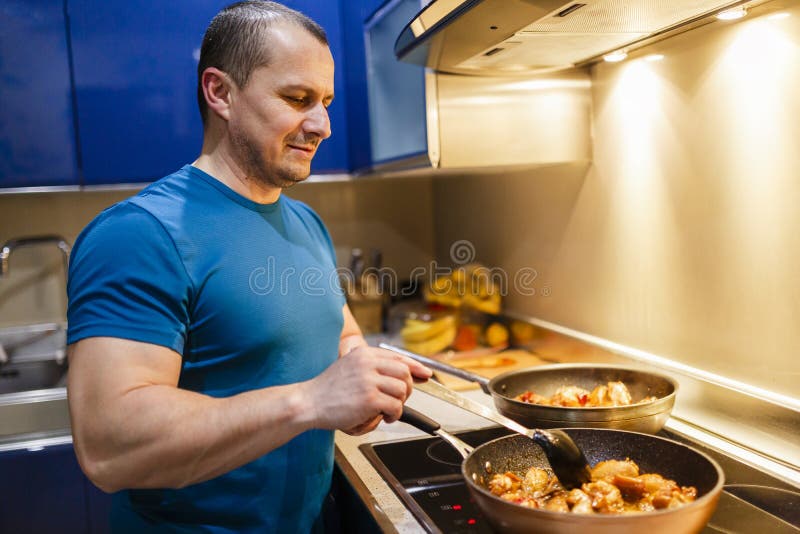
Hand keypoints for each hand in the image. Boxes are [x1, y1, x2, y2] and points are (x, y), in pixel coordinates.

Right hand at [302, 346, 431, 432]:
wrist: (308, 403)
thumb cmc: (328, 390)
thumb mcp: (349, 367)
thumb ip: (371, 367)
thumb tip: (399, 372)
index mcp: (364, 354)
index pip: (398, 357)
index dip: (415, 367)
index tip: (425, 374)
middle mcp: (367, 364)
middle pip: (404, 372)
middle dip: (407, 388)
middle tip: (397, 399)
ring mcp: (369, 381)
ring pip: (402, 389)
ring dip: (399, 403)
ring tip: (387, 410)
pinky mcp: (369, 399)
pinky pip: (395, 406)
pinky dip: (394, 414)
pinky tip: (384, 417)